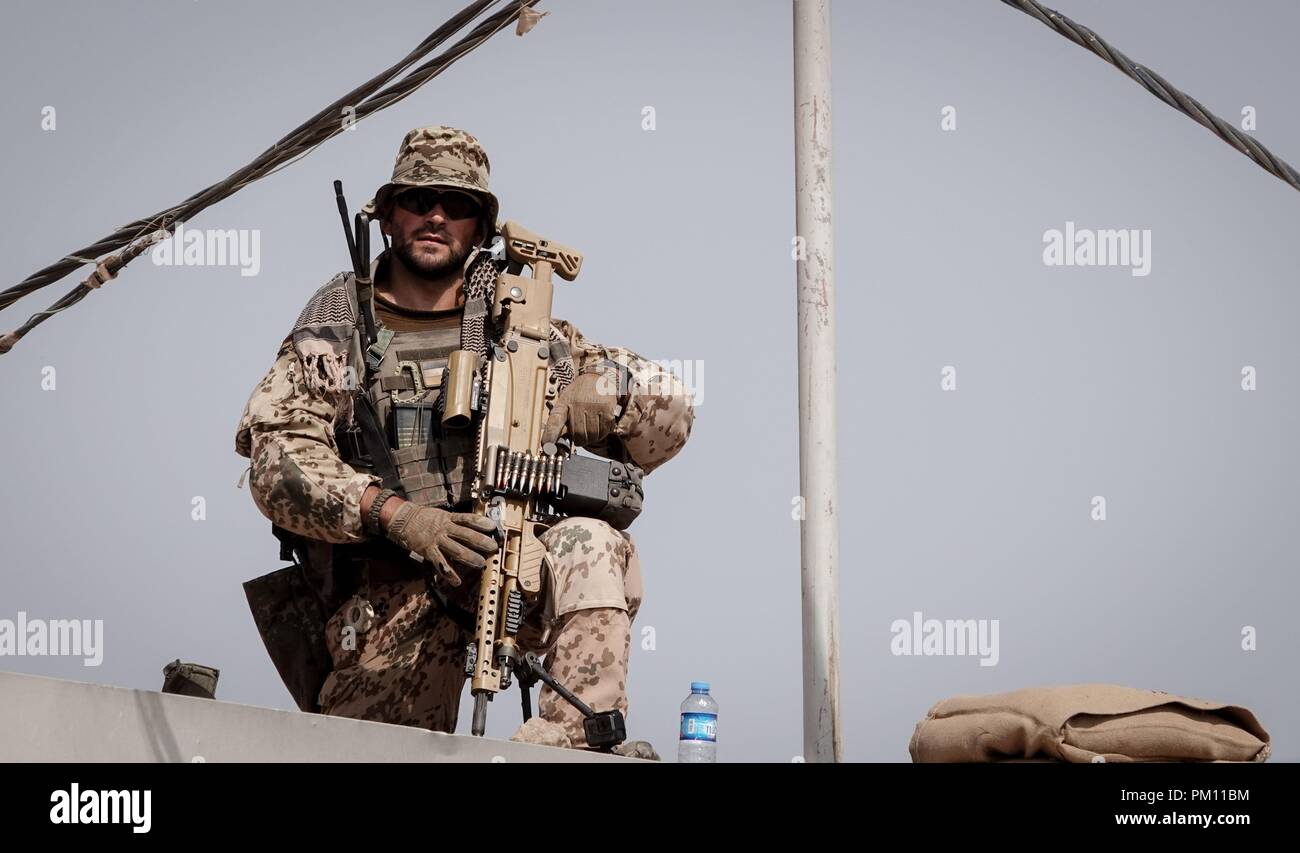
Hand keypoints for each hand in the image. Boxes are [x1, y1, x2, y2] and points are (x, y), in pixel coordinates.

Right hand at [384, 502, 498, 586]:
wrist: (403, 519)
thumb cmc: (424, 518)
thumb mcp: (441, 515)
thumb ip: (455, 522)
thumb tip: (471, 528)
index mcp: (449, 518)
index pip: (468, 519)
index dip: (482, 522)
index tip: (493, 526)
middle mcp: (445, 528)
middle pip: (467, 535)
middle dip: (481, 542)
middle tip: (493, 548)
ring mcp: (437, 540)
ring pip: (457, 549)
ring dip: (470, 557)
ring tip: (481, 563)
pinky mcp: (429, 551)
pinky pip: (441, 563)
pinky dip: (449, 573)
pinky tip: (457, 581)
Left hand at [541, 371, 620, 447]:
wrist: (597, 376)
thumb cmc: (579, 393)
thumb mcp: (566, 401)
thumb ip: (561, 420)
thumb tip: (554, 441)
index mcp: (564, 403)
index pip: (554, 422)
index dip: (550, 435)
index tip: (547, 447)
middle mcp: (578, 404)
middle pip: (578, 434)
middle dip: (580, 439)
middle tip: (581, 436)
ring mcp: (593, 406)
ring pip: (592, 434)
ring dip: (592, 437)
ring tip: (591, 430)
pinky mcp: (606, 408)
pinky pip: (604, 430)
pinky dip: (603, 432)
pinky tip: (600, 425)